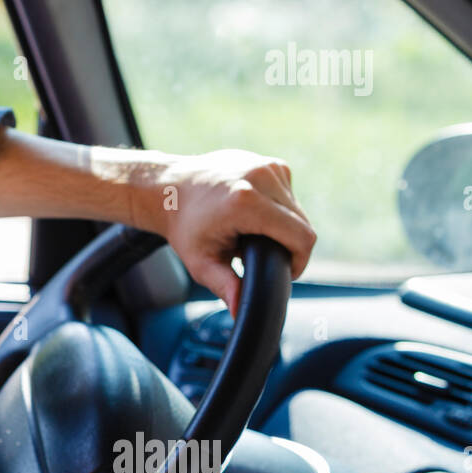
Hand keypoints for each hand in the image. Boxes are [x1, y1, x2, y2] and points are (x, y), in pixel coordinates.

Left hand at [131, 149, 316, 316]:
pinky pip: (288, 193)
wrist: (169, 189)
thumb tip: (241, 310)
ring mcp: (266, 165)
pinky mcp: (269, 161)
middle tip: (261, 255)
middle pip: (302, 223)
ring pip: (297, 208)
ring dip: (285, 225)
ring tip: (254, 234)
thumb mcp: (200, 262)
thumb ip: (225, 286)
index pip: (302, 237)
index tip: (285, 271)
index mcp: (245, 202)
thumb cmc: (184, 228)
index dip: (299, 261)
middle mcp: (260, 177)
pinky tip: (255, 214)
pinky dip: (278, 208)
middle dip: (289, 244)